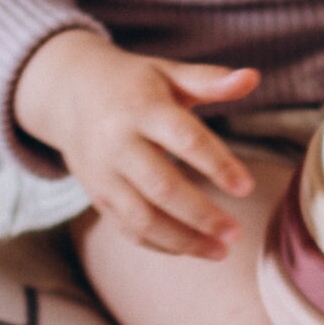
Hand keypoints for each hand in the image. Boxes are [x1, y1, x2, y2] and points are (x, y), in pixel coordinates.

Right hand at [13, 28, 259, 257]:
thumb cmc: (134, 84)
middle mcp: (119, 143)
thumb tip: (253, 76)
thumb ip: (210, 79)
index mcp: (142, 108)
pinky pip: (129, 229)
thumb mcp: (168, 73)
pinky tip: (193, 249)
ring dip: (183, 240)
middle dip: (201, 215)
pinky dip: (162, 244)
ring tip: (221, 252)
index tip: (247, 187)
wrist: (70, 94)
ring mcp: (104, 174)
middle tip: (237, 233)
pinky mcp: (98, 195)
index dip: (217, 164)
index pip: (185, 139)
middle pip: (162, 187)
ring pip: (143, 217)